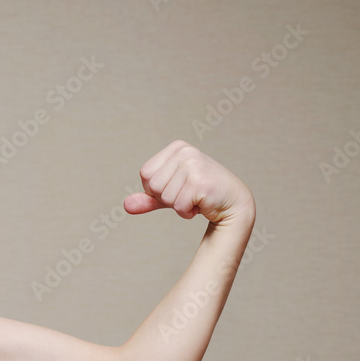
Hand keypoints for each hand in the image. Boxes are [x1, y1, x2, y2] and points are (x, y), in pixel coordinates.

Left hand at [123, 140, 254, 225]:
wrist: (233, 203)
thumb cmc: (200, 196)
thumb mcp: (170, 194)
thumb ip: (148, 198)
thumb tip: (126, 206)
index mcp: (177, 147)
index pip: (145, 174)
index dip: (156, 189)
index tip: (177, 187)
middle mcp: (185, 152)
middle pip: (153, 186)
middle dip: (167, 199)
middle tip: (188, 194)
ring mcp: (193, 165)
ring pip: (165, 198)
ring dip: (178, 206)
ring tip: (196, 198)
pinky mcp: (199, 182)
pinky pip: (178, 206)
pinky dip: (187, 212)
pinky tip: (202, 203)